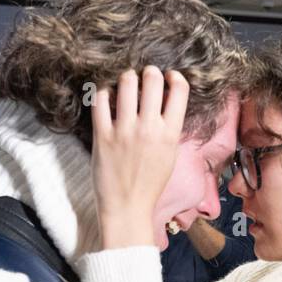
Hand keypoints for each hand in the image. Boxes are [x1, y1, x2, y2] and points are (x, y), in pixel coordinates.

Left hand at [91, 66, 188, 249]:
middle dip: (149, 72)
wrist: (127, 209)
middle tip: (144, 77)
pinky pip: (101, 100)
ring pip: (127, 82)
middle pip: (153, 79)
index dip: (174, 76)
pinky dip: (104, 92)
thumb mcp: (170, 156)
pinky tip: (107, 96)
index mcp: (171, 133)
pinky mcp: (102, 136)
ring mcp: (124, 131)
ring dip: (127, 77)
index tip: (168, 77)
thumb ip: (169, 128)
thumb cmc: (149, 185)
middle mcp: (149, 128)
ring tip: (125, 84)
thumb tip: (165, 101)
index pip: (179, 89)